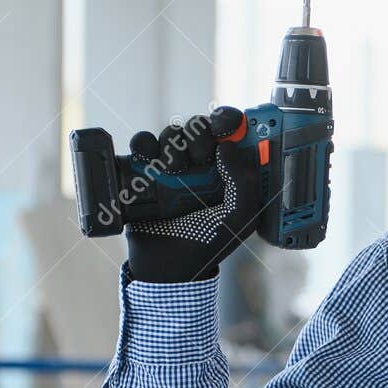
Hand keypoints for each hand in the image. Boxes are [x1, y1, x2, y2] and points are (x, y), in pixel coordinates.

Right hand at [124, 107, 262, 283]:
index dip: (230, 121)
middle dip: (200, 135)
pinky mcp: (145, 172)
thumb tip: (227, 146)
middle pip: (200, 127)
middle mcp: (200, 166)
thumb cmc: (208, 244)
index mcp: (227, 171)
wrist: (167, 266)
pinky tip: (150, 159)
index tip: (226, 124)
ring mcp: (171, 168)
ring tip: (174, 170)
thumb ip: (245, 182)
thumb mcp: (241, 217)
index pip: (231, 132)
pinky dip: (143, 143)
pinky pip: (142, 143)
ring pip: (172, 132)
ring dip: (174, 144)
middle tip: (199, 156)